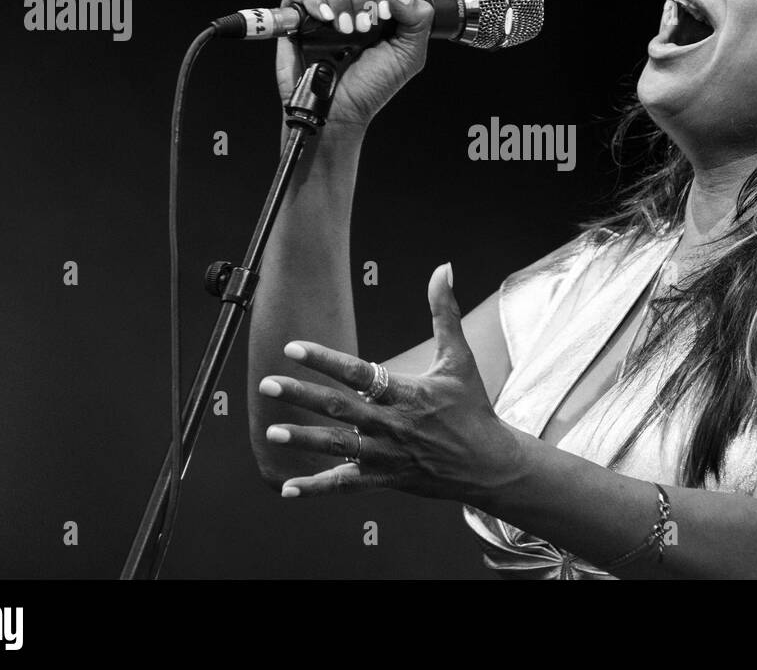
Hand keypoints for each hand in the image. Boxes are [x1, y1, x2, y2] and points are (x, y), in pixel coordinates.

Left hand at [258, 263, 524, 501]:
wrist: (489, 465)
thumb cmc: (472, 408)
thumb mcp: (459, 358)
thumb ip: (445, 312)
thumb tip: (442, 269)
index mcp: (408, 393)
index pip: (360, 373)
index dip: (325, 360)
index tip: (293, 348)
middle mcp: (394, 425)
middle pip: (340, 409)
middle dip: (302, 396)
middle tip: (267, 384)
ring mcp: (388, 455)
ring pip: (339, 447)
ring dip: (304, 439)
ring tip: (272, 431)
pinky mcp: (385, 479)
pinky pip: (346, 485)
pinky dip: (317, 488)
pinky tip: (287, 487)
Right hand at [274, 0, 435, 134]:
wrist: (341, 112)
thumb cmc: (372, 87)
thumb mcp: (408, 55)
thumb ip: (417, 19)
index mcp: (375, 4)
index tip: (385, 14)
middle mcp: (347, 1)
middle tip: (364, 28)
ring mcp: (320, 7)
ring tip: (345, 30)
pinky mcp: (295, 17)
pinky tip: (324, 18)